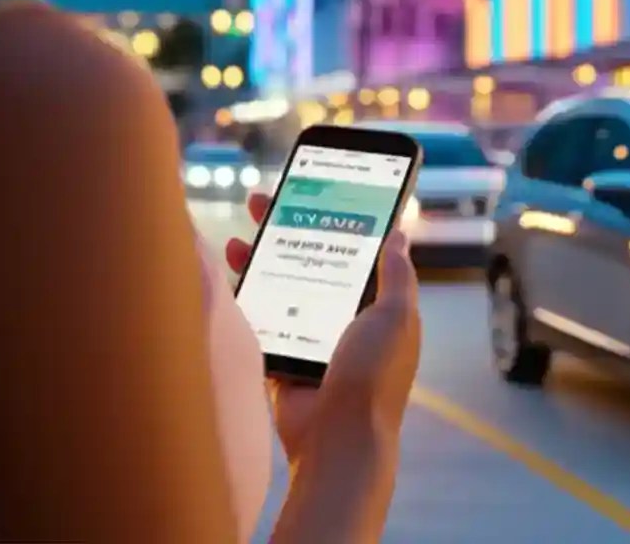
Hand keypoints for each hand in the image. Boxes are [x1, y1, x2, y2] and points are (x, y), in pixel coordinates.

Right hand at [226, 193, 420, 465]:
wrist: (336, 438)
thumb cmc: (372, 378)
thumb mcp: (396, 317)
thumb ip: (397, 275)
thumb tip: (398, 233)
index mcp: (378, 307)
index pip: (356, 251)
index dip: (336, 219)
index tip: (314, 191)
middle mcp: (346, 319)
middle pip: (312, 261)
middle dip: (288, 229)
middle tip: (263, 200)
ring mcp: (312, 338)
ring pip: (283, 285)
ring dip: (261, 258)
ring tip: (240, 234)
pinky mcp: (283, 357)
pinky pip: (262, 317)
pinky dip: (246, 294)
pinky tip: (231, 272)